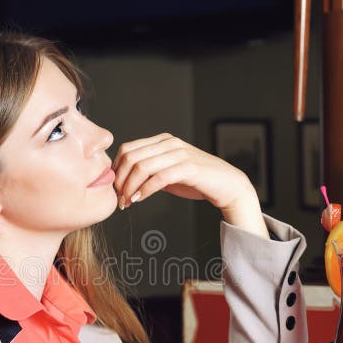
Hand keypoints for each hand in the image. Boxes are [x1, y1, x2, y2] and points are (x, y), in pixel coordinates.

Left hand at [112, 133, 268, 237]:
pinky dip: (145, 190)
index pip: (128, 149)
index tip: (115, 188)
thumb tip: (124, 181)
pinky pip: (158, 178)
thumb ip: (150, 171)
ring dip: (130, 187)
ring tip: (127, 202)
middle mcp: (170, 143)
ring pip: (142, 167)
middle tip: (119, 198)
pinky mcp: (188, 167)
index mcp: (162, 141)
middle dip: (120, 180)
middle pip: (131, 157)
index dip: (117, 170)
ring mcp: (179, 153)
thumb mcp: (168, 172)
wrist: (227, 185)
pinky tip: (140, 199)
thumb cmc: (197, 180)